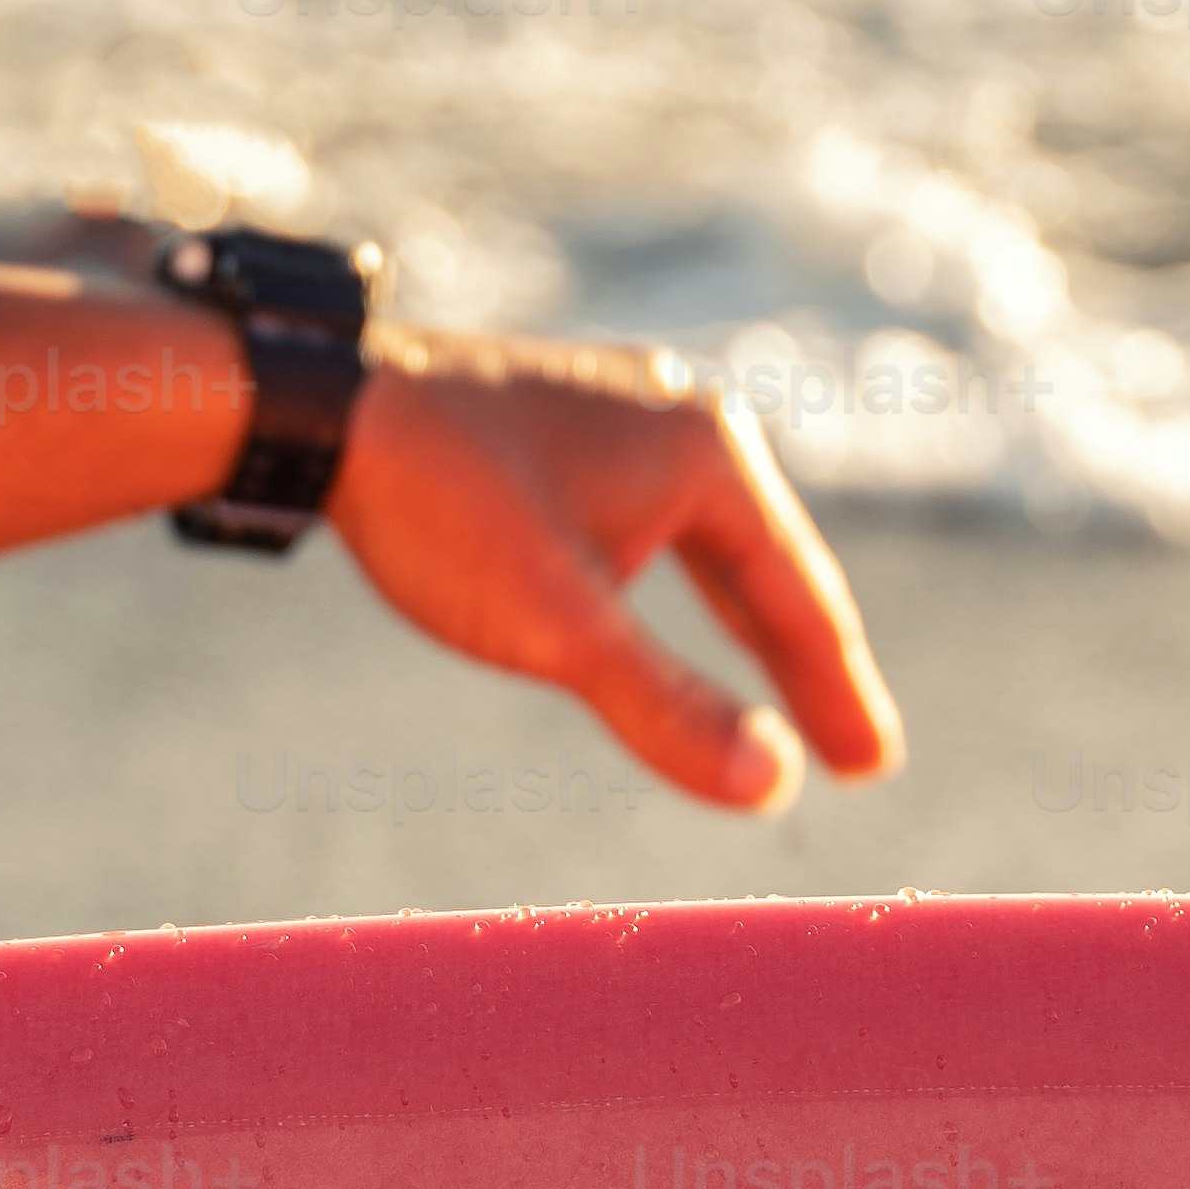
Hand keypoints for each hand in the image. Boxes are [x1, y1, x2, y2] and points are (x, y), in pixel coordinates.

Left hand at [324, 326, 911, 811]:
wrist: (315, 402)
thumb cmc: (439, 506)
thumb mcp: (561, 629)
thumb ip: (668, 709)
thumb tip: (773, 786)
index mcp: (708, 452)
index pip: (799, 598)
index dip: (837, 692)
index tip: (874, 767)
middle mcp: (682, 410)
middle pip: (767, 561)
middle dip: (804, 660)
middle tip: (854, 752)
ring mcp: (622, 402)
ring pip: (709, 533)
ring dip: (746, 614)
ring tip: (783, 685)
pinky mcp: (567, 412)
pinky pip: (657, 510)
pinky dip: (684, 574)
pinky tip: (671, 597)